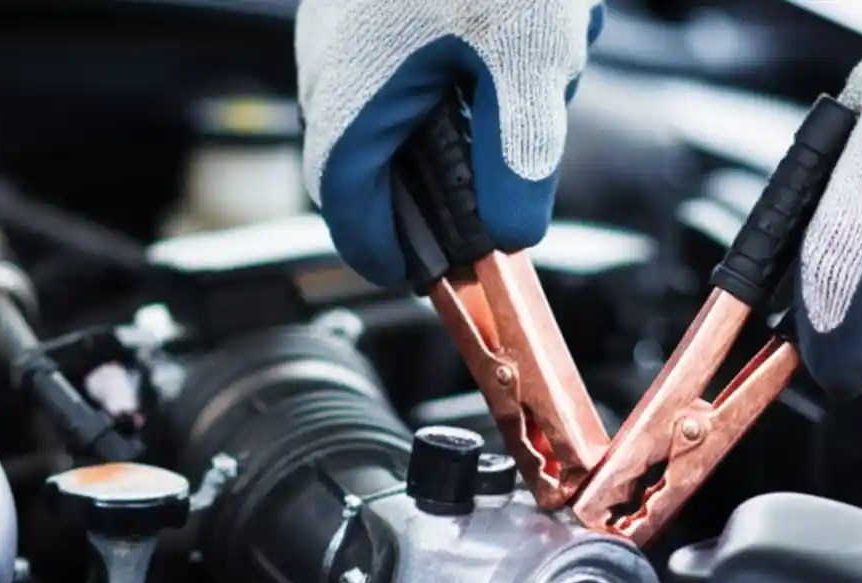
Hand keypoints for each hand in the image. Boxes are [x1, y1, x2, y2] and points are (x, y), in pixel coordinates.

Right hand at [297, 0, 605, 285]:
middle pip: (361, 157)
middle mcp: (330, 51)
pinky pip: (396, 60)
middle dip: (428, 188)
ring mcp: (341, 19)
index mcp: (357, 83)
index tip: (415, 278)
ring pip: (382, 106)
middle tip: (481, 217)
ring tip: (522, 99)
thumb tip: (511, 234)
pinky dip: (448, 78)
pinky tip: (507, 57)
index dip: (379, 249)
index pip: (345, 197)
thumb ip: (521, 155)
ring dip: (449, 126)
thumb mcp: (531, 59)